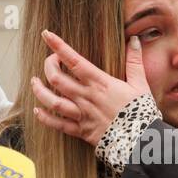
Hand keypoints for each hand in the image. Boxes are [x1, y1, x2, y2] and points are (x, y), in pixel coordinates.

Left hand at [31, 29, 150, 146]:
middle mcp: (87, 97)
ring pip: (52, 101)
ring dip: (39, 91)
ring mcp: (82, 115)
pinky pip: (58, 124)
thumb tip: (134, 40)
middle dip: (48, 66)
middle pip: (57, 79)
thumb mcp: (140, 84)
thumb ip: (134, 62)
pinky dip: (45, 118)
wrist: (141, 142)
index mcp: (101, 83)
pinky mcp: (81, 131)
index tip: (47, 35)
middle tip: (50, 61)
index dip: (58, 46)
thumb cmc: (142, 113)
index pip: (74, 60)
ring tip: (35, 82)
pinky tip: (37, 111)